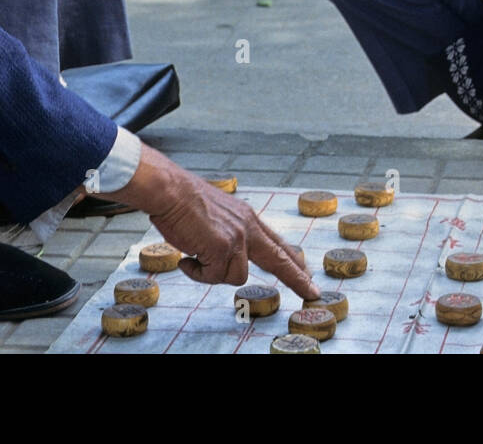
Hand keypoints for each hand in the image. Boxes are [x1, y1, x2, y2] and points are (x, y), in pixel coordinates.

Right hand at [111, 145, 318, 299]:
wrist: (169, 191)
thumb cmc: (182, 202)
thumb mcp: (216, 216)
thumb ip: (227, 234)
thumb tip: (221, 259)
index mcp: (247, 218)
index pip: (276, 242)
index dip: (292, 259)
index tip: (307, 272)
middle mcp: (248, 227)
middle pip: (280, 259)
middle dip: (298, 278)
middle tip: (313, 292)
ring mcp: (237, 238)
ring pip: (237, 277)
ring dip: (212, 275)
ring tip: (193, 258)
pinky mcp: (223, 248)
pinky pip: (213, 277)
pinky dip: (196, 273)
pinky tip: (185, 258)